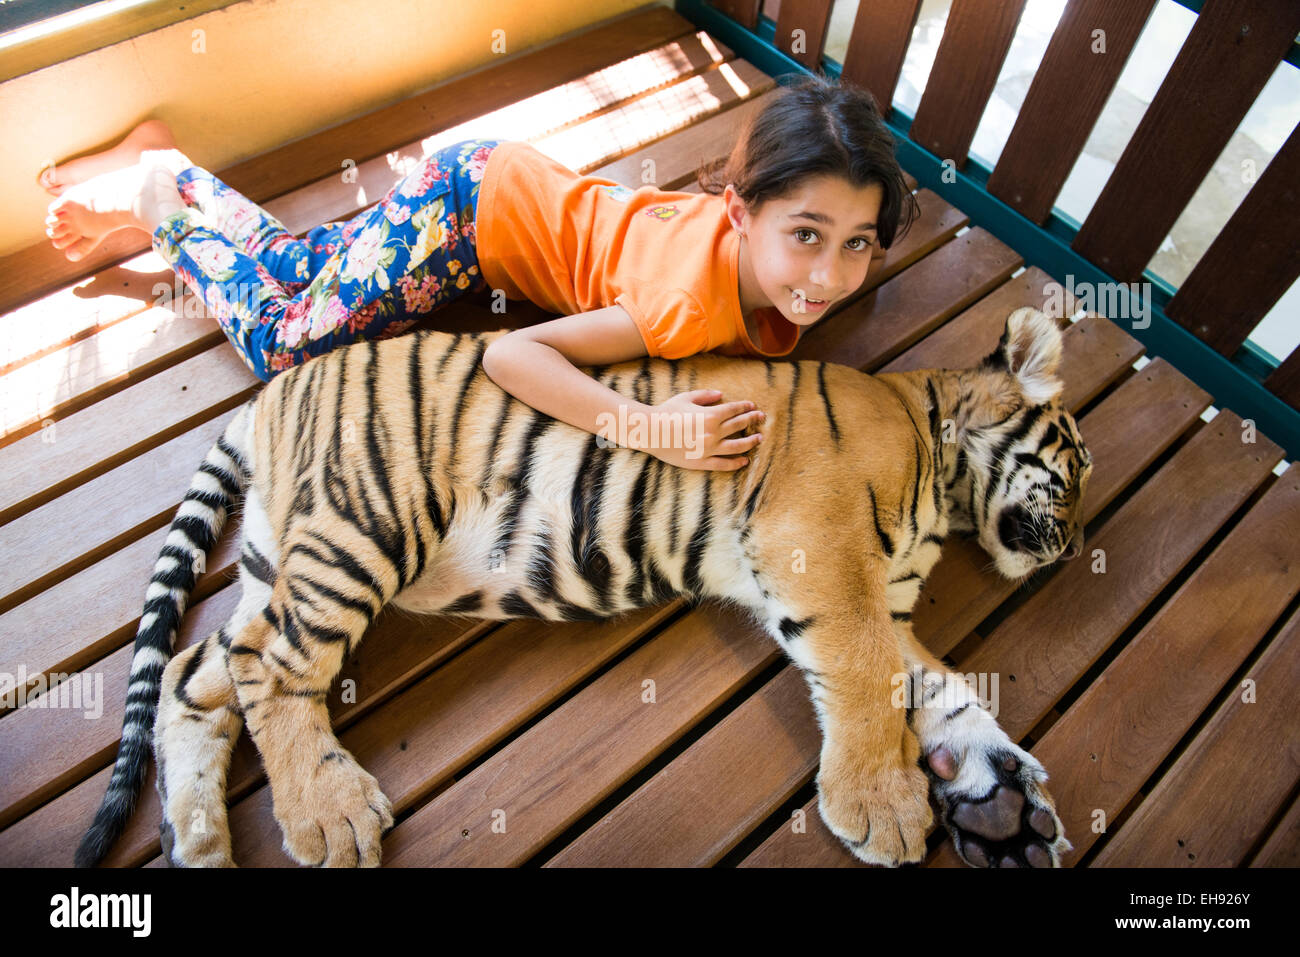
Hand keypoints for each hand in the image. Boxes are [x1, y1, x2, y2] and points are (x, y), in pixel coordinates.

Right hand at [644, 389, 764, 470]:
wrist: (650, 432)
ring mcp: (709, 448)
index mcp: (711, 414)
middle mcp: (713, 432)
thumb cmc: (667, 412)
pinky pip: (723, 464)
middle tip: (761, 417)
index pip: (734, 410)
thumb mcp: (686, 398)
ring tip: (759, 439)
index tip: (752, 406)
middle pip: (739, 425)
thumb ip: (705, 395)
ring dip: (750, 442)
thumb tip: (721, 394)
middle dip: (752, 419)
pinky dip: (736, 463)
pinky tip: (745, 461)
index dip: (745, 407)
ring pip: (737, 446)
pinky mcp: (702, 462)